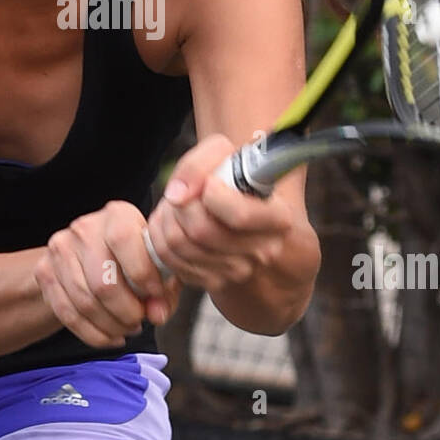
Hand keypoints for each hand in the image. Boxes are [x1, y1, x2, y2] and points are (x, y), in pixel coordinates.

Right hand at [35, 200, 181, 348]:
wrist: (89, 254)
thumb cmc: (134, 259)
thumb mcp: (157, 266)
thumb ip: (165, 291)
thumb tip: (157, 314)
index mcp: (117, 214)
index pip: (123, 240)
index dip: (142, 274)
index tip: (156, 295)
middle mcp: (85, 227)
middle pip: (103, 282)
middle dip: (127, 312)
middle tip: (140, 320)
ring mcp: (60, 249)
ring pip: (85, 303)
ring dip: (111, 326)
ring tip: (127, 328)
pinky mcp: (44, 271)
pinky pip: (68, 314)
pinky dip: (93, 334)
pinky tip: (110, 336)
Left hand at [143, 133, 294, 296]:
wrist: (244, 217)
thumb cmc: (236, 183)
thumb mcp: (228, 156)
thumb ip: (201, 163)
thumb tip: (178, 194)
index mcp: (278, 219)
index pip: (239, 215)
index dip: (211, 194)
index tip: (207, 183)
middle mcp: (262, 251)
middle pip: (202, 230)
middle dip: (181, 205)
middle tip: (183, 192)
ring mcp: (238, 271)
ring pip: (180, 244)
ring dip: (167, 218)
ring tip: (176, 206)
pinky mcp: (214, 283)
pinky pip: (170, 259)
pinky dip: (161, 236)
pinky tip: (173, 223)